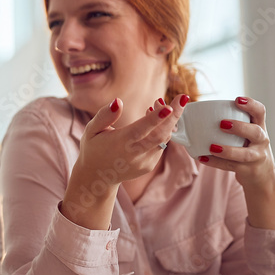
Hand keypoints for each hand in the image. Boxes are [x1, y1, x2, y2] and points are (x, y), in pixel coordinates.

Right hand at [61, 95, 188, 228]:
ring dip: (168, 121)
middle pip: (160, 135)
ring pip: (164, 139)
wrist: (97, 176)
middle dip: (174, 115)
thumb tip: (119, 102)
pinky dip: (162, 131)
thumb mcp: (91, 130)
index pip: (140, 130)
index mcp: (119, 143)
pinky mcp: (149, 165)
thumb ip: (104, 116)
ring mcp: (144, 162)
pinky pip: (161, 145)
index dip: (154, 118)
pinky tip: (155, 121)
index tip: (167, 107)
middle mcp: (134, 154)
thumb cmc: (93, 148)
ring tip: (163, 105)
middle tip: (183, 98)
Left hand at [201, 96, 274, 231]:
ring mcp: (257, 157)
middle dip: (240, 127)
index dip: (251, 105)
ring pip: (245, 154)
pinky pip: (231, 167)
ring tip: (212, 147)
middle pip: (255, 132)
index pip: (260, 112)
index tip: (237, 100)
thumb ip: (231, 122)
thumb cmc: (247, 147)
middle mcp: (261, 140)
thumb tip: (194, 113)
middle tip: (222, 123)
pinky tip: (203, 158)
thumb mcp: (246, 133)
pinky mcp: (248, 170)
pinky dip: (216, 163)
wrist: (262, 174)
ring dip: (228, 150)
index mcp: (259, 127)